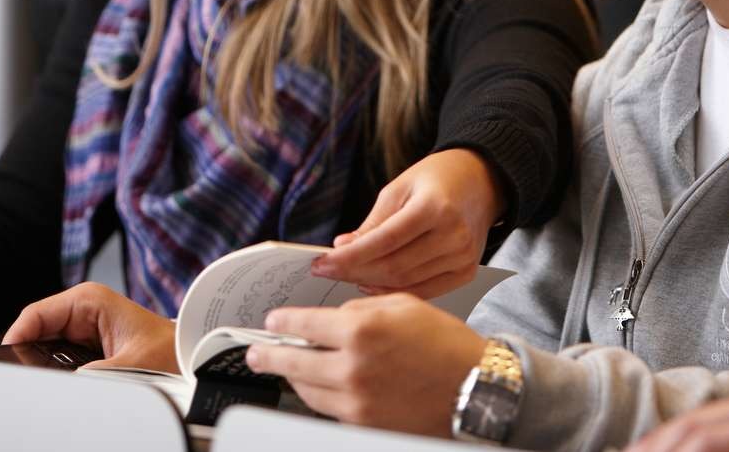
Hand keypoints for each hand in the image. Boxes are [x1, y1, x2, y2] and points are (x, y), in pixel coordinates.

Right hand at [3, 282, 178, 372]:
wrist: (187, 354)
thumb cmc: (168, 348)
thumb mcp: (132, 364)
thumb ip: (99, 375)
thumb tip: (70, 384)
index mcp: (88, 301)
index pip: (35, 315)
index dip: (15, 337)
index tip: (4, 361)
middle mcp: (80, 310)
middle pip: (34, 332)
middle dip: (26, 354)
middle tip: (20, 379)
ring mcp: (80, 327)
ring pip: (42, 346)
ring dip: (39, 363)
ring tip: (36, 382)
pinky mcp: (83, 345)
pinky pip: (55, 356)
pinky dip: (51, 369)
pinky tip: (52, 382)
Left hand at [246, 292, 485, 434]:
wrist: (473, 387)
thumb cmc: (445, 344)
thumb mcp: (403, 305)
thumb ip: (361, 309)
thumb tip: (332, 318)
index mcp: (361, 330)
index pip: (303, 325)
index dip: (282, 322)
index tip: (273, 322)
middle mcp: (353, 367)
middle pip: (293, 362)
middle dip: (269, 355)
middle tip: (255, 353)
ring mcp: (355, 400)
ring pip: (305, 389)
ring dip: (290, 376)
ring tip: (283, 368)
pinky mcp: (362, 423)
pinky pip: (326, 409)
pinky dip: (315, 396)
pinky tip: (314, 386)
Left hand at [312, 148, 506, 297]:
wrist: (482, 180)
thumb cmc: (437, 179)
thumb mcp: (399, 188)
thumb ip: (372, 223)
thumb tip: (342, 249)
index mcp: (434, 207)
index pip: (383, 242)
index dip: (348, 257)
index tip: (321, 263)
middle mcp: (453, 235)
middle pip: (394, 267)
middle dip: (354, 272)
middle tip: (329, 271)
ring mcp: (463, 256)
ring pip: (407, 283)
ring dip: (372, 283)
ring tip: (350, 276)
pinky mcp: (467, 271)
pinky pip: (425, 290)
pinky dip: (397, 291)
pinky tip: (377, 284)